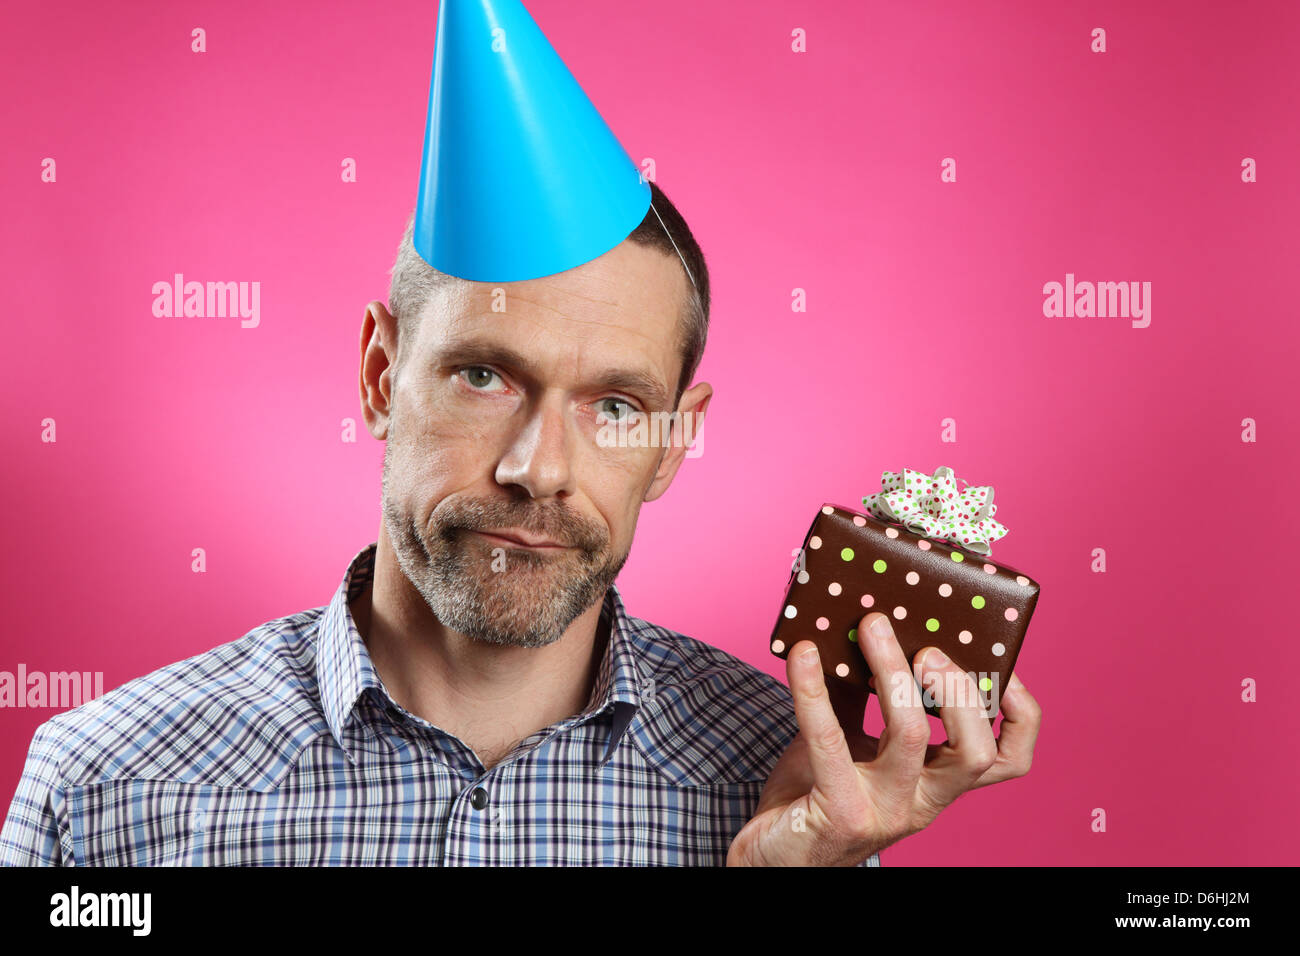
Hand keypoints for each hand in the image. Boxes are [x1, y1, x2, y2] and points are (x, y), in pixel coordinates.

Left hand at [727, 611, 1040, 865]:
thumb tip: (867, 624)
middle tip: (926, 648)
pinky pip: (829, 740)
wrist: (773, 861)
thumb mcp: (851, 743)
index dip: (1019, 715)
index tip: (1003, 665)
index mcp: (936, 784)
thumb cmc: (813, 794)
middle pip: (977, 751)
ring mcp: (884, 811)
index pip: (1007, 760)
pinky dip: (812, 689)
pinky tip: (801, 655)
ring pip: (912, 737)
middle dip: (959, 689)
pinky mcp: (838, 811)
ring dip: (893, 673)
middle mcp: (922, 803)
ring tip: (872, 629)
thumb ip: (864, 696)